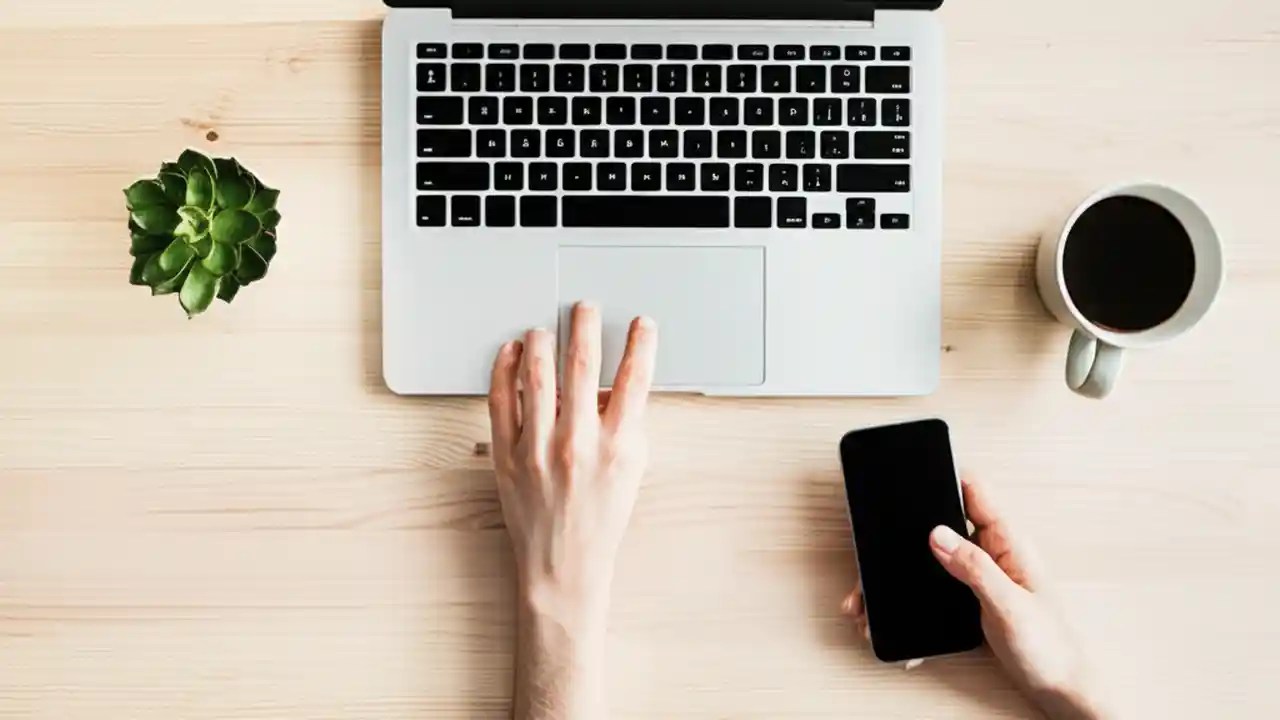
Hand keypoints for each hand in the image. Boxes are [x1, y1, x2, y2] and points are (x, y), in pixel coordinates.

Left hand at [488, 302, 657, 719]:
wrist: (564, 566)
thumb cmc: (601, 519)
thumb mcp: (632, 470)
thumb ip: (629, 423)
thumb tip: (617, 383)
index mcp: (618, 446)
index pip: (636, 379)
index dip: (641, 343)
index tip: (642, 324)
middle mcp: (578, 442)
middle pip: (583, 365)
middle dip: (585, 326)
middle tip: (584, 307)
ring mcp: (539, 448)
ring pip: (538, 375)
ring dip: (542, 342)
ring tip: (544, 328)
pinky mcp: (507, 455)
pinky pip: (501, 400)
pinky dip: (504, 370)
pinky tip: (510, 352)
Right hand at [842, 478, 1120, 719]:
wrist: (1060, 688)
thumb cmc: (1050, 648)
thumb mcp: (1010, 606)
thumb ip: (974, 567)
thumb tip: (937, 534)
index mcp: (1008, 541)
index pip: (973, 490)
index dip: (943, 476)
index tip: (909, 480)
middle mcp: (992, 550)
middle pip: (943, 519)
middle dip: (909, 531)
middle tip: (878, 547)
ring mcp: (980, 572)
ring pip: (932, 553)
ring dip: (905, 567)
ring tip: (873, 593)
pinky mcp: (970, 593)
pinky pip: (935, 580)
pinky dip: (914, 593)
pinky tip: (899, 615)